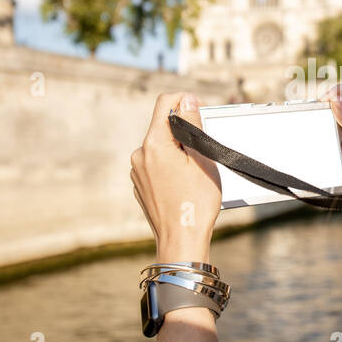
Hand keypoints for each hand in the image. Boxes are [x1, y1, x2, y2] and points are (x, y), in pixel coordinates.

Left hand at [130, 93, 221, 260]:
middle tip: (204, 152)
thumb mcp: (201, 158)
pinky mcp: (141, 185)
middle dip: (185, 132)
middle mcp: (140, 155)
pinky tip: (184, 186)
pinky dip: (171, 167)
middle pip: (164, 127)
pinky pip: (157, 165)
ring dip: (178, 152)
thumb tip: (187, 100)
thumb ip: (192, 124)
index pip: (165, 103)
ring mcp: (137, 172)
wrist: (181, 241)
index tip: (201, 112)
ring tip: (195, 174)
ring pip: (161, 147)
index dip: (186, 101)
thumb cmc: (194, 204)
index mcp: (153, 144)